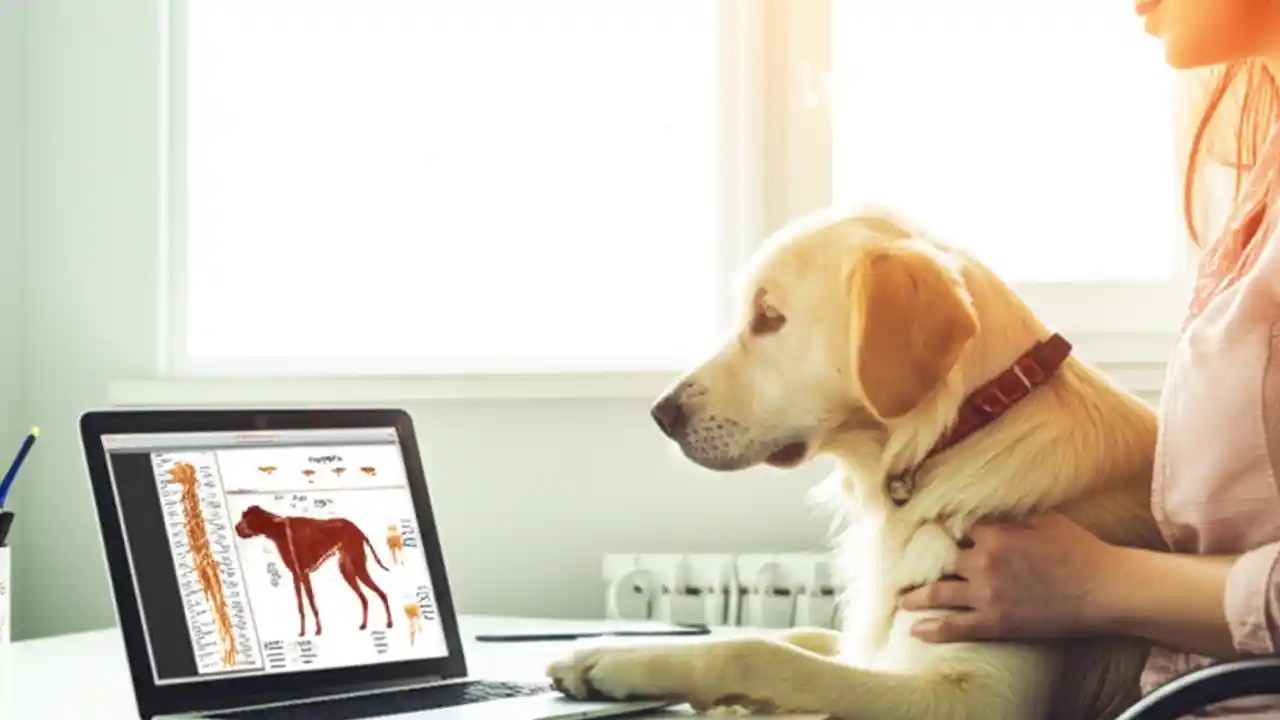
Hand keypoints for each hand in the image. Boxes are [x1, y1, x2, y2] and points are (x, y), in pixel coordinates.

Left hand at [898, 512, 1116, 642]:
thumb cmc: (1079, 550)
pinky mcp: (995, 623)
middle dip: (926, 561)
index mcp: (995, 534)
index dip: (954, 530)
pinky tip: (915, 630)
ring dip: (916, 596)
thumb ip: (1011, 514)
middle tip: (906, 564)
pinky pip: (955, 628)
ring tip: (901, 598)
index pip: (960, 528)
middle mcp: (984, 562)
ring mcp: (987, 595)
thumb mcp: (1045, 519)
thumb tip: (988, 508)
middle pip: (943, 558)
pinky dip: (932, 630)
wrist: (1103, 590)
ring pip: (939, 593)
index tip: (938, 532)